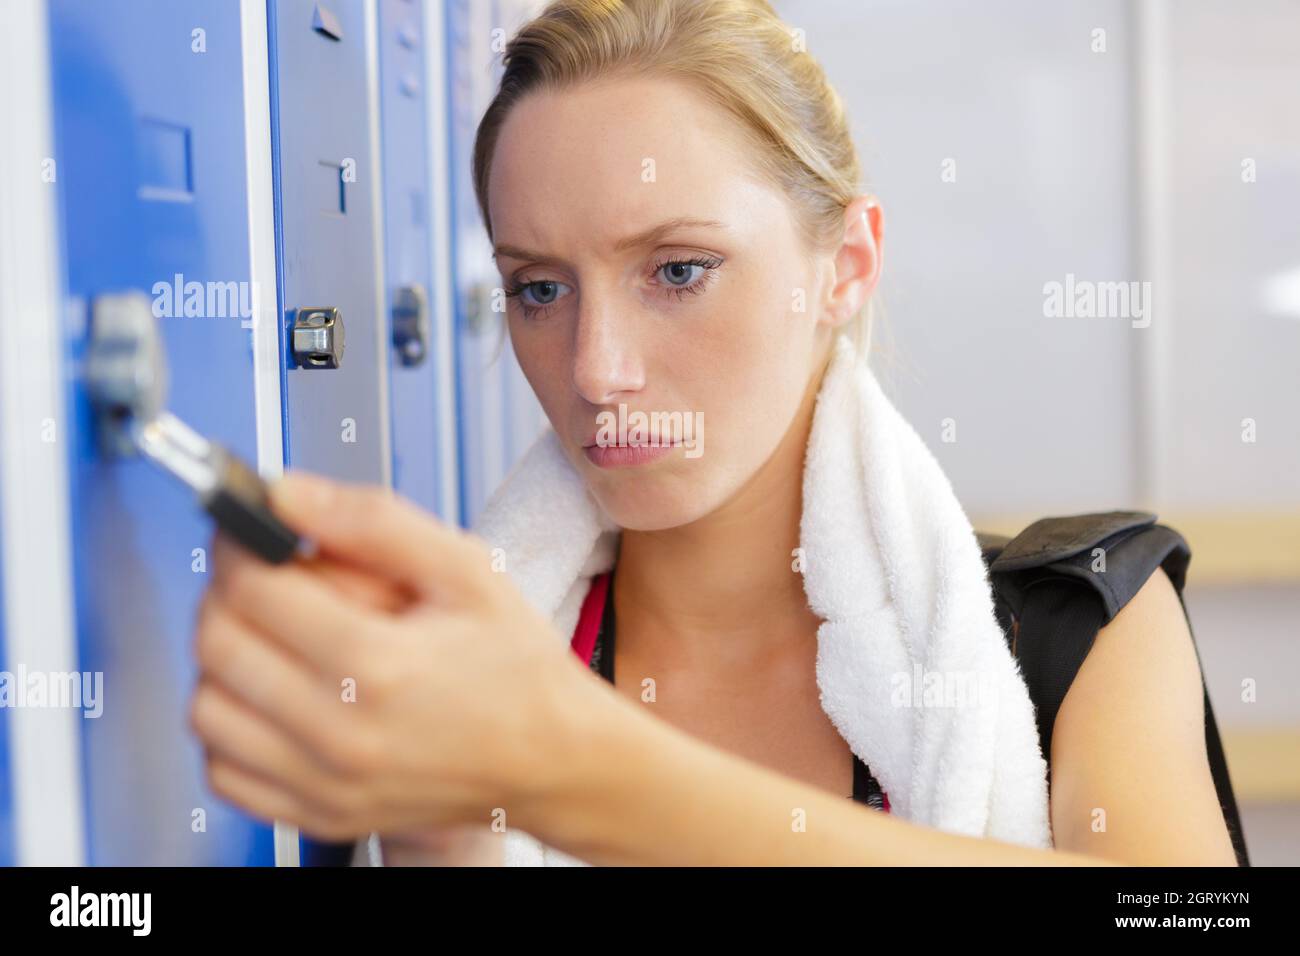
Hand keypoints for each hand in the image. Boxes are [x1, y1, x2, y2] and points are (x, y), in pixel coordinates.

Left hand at [188, 470, 596, 844]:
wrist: (551, 758)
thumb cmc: (516, 666)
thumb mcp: (466, 570)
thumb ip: (374, 521)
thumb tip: (287, 493)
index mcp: (376, 666)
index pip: (251, 589)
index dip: (238, 543)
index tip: (251, 529)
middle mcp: (340, 734)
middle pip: (216, 646)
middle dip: (228, 593)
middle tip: (268, 576)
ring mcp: (324, 784)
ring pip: (206, 710)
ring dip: (225, 660)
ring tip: (280, 638)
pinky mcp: (318, 815)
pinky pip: (223, 769)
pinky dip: (233, 726)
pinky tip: (278, 696)